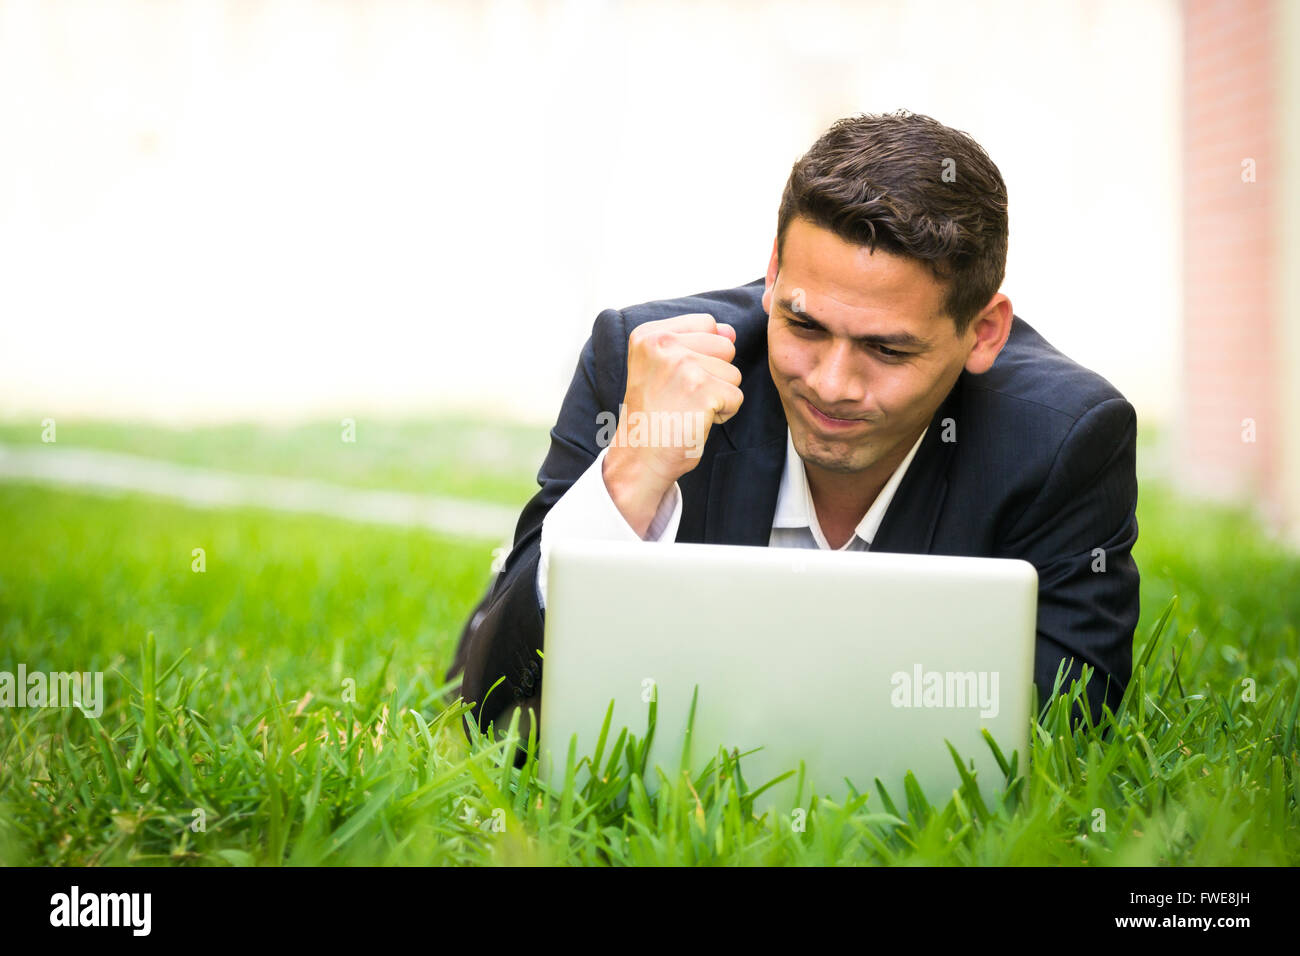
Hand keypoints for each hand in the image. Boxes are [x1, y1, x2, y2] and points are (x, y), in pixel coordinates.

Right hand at [602, 313, 742, 534]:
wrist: (640, 458)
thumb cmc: (653, 416)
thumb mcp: (663, 368)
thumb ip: (696, 342)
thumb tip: (729, 330)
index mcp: (648, 334)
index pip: (706, 323)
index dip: (703, 353)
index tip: (675, 378)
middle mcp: (662, 344)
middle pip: (725, 346)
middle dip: (715, 374)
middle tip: (683, 397)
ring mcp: (682, 366)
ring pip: (734, 373)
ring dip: (719, 396)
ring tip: (688, 409)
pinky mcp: (702, 391)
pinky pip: (736, 397)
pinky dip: (723, 415)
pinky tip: (695, 421)